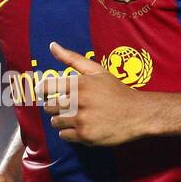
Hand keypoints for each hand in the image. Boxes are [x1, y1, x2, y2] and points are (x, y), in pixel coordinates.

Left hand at [39, 42, 155, 145]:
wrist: (138, 114)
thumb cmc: (116, 91)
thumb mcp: (97, 71)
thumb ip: (72, 58)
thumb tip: (52, 45)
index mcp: (79, 83)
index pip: (45, 87)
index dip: (42, 91)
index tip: (45, 93)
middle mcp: (79, 101)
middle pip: (49, 107)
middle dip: (56, 106)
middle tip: (69, 106)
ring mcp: (82, 120)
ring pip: (55, 122)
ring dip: (62, 120)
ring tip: (77, 116)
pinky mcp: (85, 136)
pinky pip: (64, 135)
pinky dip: (69, 132)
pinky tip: (82, 126)